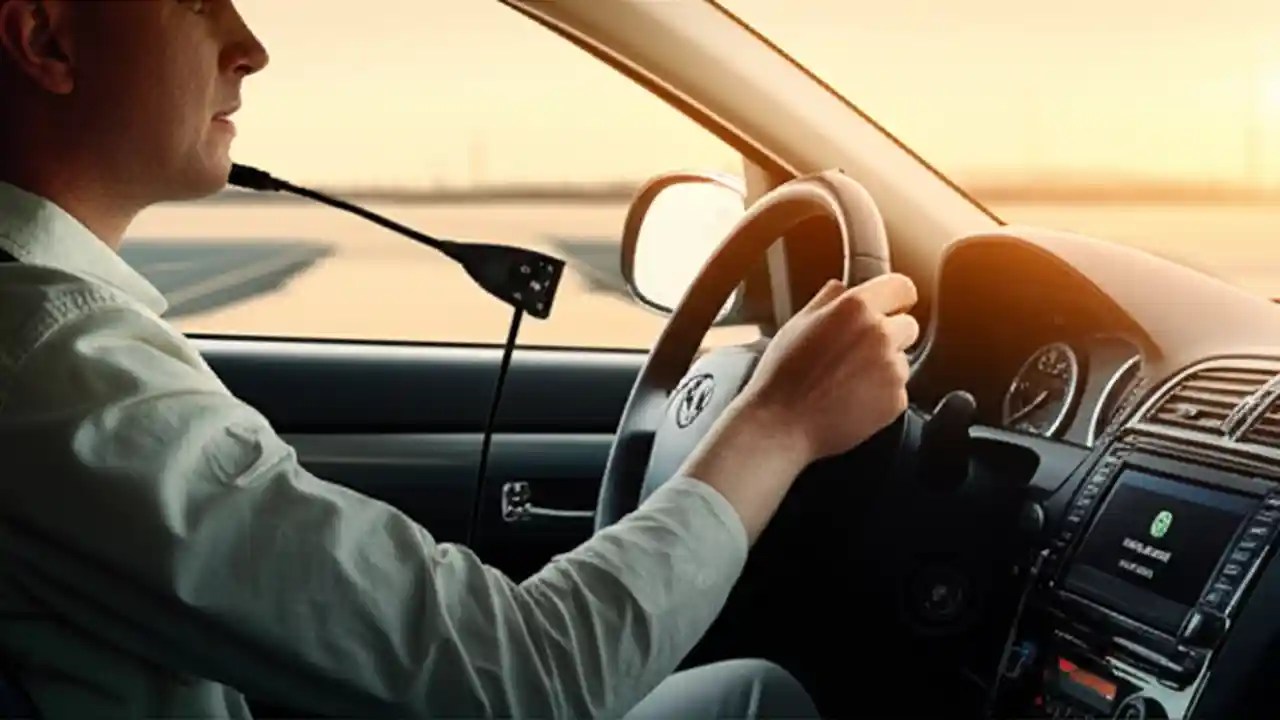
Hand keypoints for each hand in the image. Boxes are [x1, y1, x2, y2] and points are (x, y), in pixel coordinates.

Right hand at [737, 273, 920, 463]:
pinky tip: (852, 398)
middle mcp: (879, 333)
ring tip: (849, 380)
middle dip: (890, 335)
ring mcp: (891, 368)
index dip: (895, 299)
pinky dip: (881, 395)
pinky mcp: (896, 400)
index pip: (902, 287)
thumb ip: (827, 298)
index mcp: (855, 307)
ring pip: (902, 360)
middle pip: (908, 325)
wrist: (781, 424)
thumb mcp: (797, 323)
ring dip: (884, 367)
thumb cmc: (782, 376)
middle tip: (858, 352)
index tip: (891, 308)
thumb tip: (842, 287)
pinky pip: (898, 390)